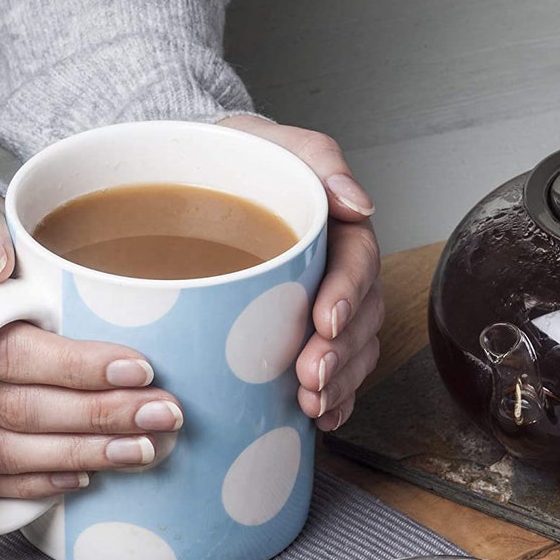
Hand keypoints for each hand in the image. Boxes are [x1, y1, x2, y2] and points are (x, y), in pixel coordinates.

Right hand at [0, 192, 181, 499]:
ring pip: (9, 454)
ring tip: (145, 449)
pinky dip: (37, 486)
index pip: (14, 354)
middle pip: (22, 411)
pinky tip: (87, 478)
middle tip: (165, 413)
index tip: (140, 368)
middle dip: (101, 417)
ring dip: (82, 456)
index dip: (78, 367)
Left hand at [218, 116, 382, 430]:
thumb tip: (357, 202)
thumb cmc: (238, 160)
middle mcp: (335, 271)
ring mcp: (320, 307)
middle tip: (313, 377)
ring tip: (314, 404)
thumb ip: (318, 160)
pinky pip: (331, 372)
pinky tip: (321, 417)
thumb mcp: (271, 142)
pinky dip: (333, 399)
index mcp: (336, 228)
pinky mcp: (298, 336)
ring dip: (339, 383)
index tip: (326, 320)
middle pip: (360, 318)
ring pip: (352, 351)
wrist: (199, 181)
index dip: (348, 295)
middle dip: (341, 354)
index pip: (357, 261)